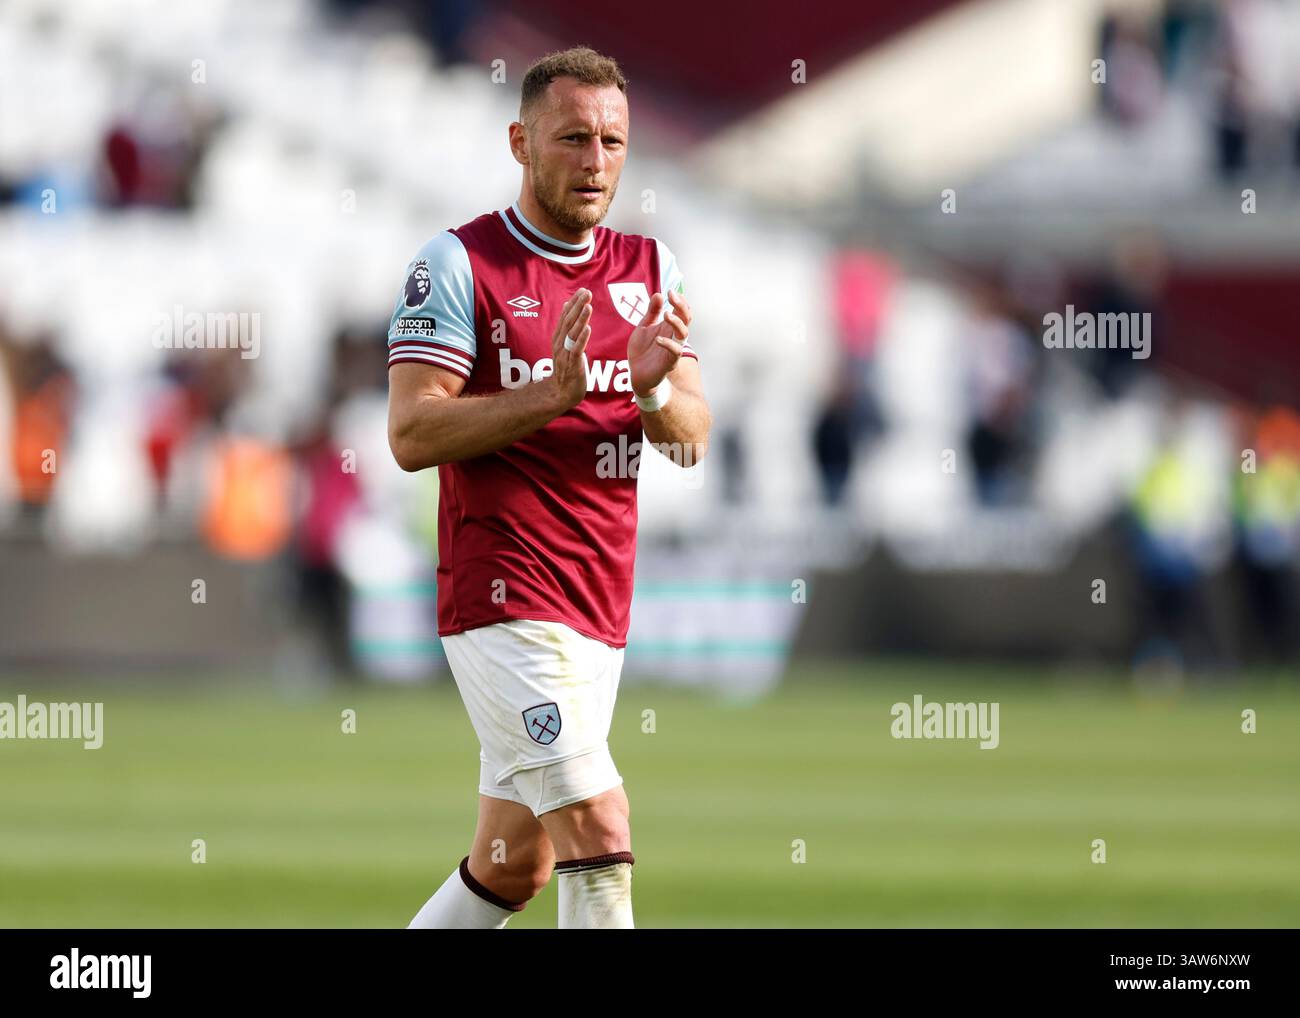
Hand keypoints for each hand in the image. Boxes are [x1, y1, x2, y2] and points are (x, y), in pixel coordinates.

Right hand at [547, 289, 592, 409]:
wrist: (562, 391)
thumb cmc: (566, 366)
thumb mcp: (564, 343)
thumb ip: (565, 326)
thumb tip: (567, 305)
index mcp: (558, 337)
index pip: (566, 317)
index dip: (574, 303)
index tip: (582, 290)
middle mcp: (560, 343)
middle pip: (569, 322)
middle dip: (577, 306)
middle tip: (586, 293)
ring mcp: (565, 354)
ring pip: (572, 334)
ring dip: (580, 319)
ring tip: (588, 306)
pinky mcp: (572, 364)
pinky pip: (577, 349)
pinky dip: (582, 339)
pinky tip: (587, 328)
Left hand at [628, 290, 689, 397]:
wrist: (636, 374)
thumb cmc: (642, 351)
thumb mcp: (643, 327)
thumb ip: (652, 312)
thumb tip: (658, 294)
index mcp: (669, 326)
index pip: (681, 310)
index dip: (679, 300)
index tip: (670, 290)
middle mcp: (674, 336)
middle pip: (686, 318)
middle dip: (681, 306)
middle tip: (672, 296)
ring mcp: (673, 348)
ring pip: (684, 333)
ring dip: (677, 322)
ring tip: (666, 314)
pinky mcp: (669, 362)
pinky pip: (675, 351)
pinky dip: (668, 343)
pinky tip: (658, 339)